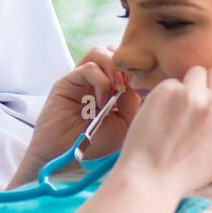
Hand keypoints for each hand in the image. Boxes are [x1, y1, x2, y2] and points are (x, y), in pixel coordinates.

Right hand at [15, 47, 141, 183]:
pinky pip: (88, 67)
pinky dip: (100, 80)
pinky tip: (102, 101)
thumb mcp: (125, 125)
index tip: (146, 87)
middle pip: (115, 52)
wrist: (65, 160)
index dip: (139, 71)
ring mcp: (81, 80)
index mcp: (112, 89)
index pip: (128, 64)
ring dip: (115, 69)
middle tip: (132, 86)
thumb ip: (133, 101)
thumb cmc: (96, 147)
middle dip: (127, 66)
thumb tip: (136, 81)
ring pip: (102, 53)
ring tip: (118, 90)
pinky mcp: (66, 82)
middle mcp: (96, 81)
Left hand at [109, 65, 211, 196]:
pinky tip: (164, 116)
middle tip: (197, 106)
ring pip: (196, 72)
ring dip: (190, 86)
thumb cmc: (190, 169)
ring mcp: (192, 96)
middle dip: (210, 84)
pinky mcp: (167, 92)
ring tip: (180, 112)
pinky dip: (169, 95)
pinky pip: (173, 82)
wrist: (151, 178)